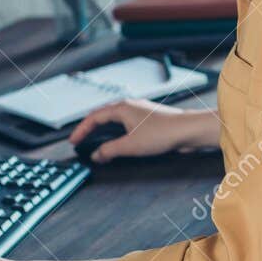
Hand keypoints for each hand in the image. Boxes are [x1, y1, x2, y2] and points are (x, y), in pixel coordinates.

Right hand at [66, 98, 213, 162]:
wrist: (188, 130)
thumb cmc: (163, 133)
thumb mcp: (130, 145)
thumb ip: (110, 150)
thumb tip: (97, 154)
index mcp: (121, 107)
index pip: (94, 117)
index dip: (81, 130)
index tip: (73, 140)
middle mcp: (129, 106)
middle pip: (102, 115)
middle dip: (90, 128)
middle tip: (80, 139)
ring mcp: (140, 111)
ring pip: (114, 119)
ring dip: (103, 130)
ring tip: (96, 140)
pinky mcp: (148, 119)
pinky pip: (125, 124)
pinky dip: (116, 132)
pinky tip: (119, 141)